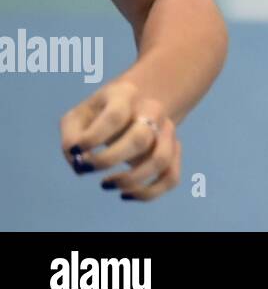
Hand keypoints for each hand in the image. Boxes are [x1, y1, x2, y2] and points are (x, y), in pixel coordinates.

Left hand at [60, 79, 181, 201]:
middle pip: (140, 139)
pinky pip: (171, 177)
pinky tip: (125, 194)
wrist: (135, 106)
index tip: (78, 149)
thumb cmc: (99, 115)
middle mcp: (153, 110)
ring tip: (106, 184)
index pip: (116, 116)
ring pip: (161, 159)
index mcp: (126, 94)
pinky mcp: (174, 150)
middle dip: (109, 160)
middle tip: (87, 167)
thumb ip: (71, 136)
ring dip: (131, 180)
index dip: (94, 137)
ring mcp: (167, 130)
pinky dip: (149, 193)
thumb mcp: (79, 116)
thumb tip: (79, 161)